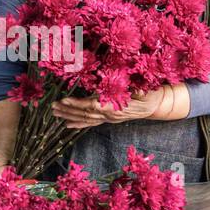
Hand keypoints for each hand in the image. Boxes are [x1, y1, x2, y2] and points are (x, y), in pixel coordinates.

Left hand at [52, 87, 177, 129]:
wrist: (156, 105)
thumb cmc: (150, 93)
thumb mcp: (145, 88)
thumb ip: (135, 88)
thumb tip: (127, 85)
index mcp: (117, 107)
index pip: (94, 106)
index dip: (79, 104)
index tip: (65, 100)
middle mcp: (110, 116)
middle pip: (86, 114)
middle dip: (68, 110)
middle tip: (53, 107)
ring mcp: (109, 119)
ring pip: (86, 119)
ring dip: (69, 116)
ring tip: (55, 113)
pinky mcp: (108, 119)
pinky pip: (91, 123)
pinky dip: (78, 123)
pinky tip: (67, 124)